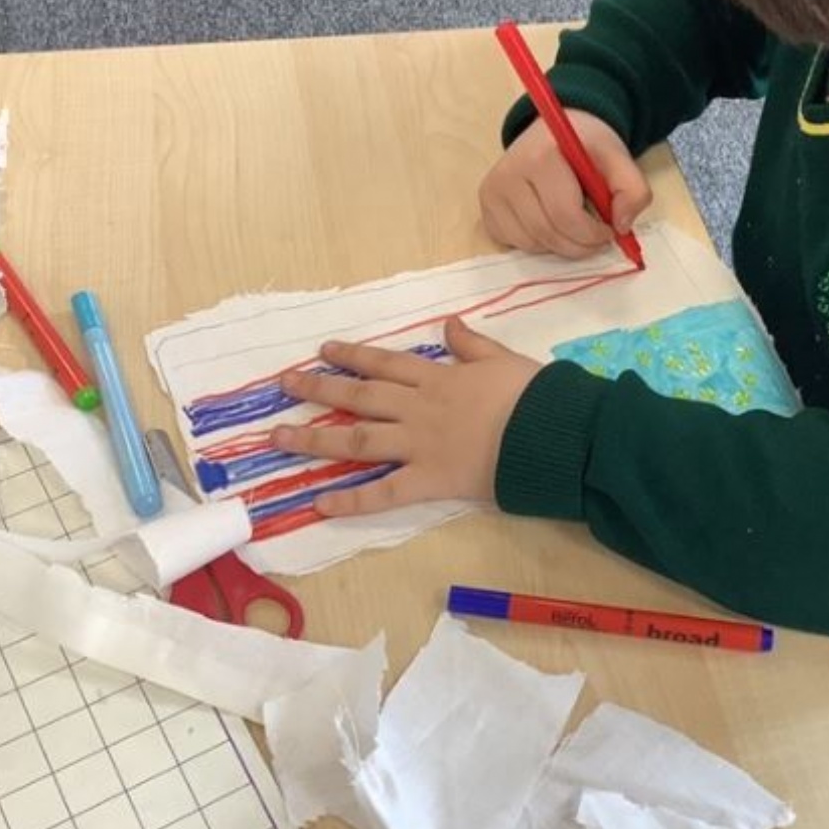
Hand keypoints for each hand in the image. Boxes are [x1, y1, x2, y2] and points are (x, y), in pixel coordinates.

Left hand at [271, 317, 541, 513]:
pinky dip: (352, 499)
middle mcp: (418, 409)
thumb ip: (472, 344)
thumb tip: (449, 325)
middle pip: (359, 397)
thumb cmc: (533, 396)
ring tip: (278, 438)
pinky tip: (321, 503)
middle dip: (319, 390)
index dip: (353, 357)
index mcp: (438, 378)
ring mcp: (419, 446)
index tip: (325, 351)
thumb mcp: (502, 359)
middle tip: (285, 385)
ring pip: (357, 440)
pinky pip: (384, 493)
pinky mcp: (429, 481)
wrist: (550, 434)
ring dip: (315, 440)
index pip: (385, 364)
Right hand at [479, 112, 651, 257]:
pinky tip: (550, 222)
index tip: (609, 230)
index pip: (565, 214)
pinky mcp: (487, 209)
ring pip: (532, 244)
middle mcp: (507, 175)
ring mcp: (492, 193)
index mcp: (539, 157)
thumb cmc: (585, 146)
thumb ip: (632, 190)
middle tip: (597, 237)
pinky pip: (515, 244)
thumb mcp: (618, 158)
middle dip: (580, 245)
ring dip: (560, 245)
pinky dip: (539, 243)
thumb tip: (621, 226)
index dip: (593, 233)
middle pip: (547, 234)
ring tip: (573, 224)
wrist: (554, 133)